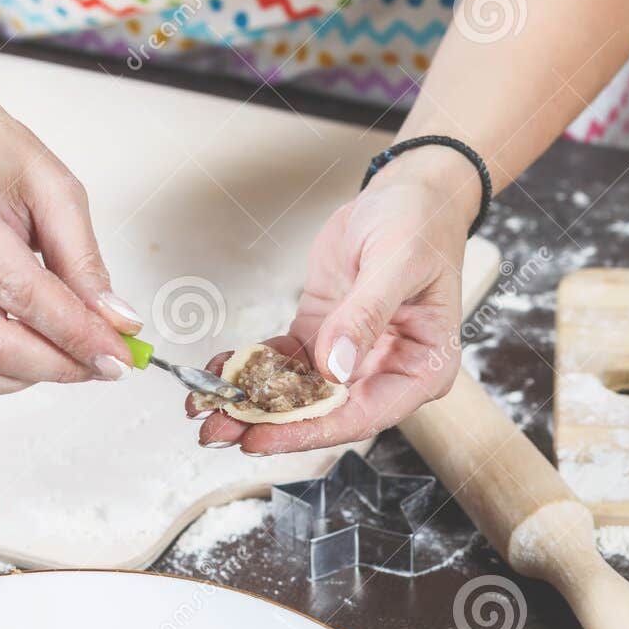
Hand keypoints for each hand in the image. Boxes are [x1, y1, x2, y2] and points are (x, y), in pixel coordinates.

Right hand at [0, 78, 137, 398]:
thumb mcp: (57, 191)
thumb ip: (87, 263)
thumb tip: (117, 323)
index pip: (21, 293)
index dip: (78, 333)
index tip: (120, 353)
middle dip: (61, 364)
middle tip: (107, 363)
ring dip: (36, 376)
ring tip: (75, 355)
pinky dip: (6, 376)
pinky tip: (37, 352)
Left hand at [192, 151, 473, 453]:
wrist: (409, 192)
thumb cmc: (420, 224)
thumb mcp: (397, 263)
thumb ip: (365, 316)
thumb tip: (335, 368)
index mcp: (422, 368)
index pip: (364, 414)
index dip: (311, 430)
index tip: (263, 436)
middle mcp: (387, 371)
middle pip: (326, 412)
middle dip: (271, 424)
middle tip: (218, 430)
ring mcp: (353, 357)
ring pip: (299, 394)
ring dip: (254, 402)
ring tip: (206, 410)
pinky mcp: (324, 335)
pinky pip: (285, 361)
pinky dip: (251, 366)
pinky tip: (219, 369)